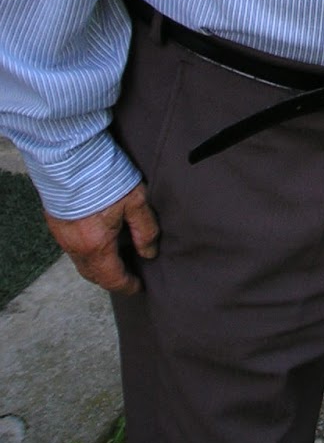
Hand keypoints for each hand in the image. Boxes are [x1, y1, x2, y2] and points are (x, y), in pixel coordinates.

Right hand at [45, 183, 159, 294]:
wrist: (70, 156)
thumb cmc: (104, 176)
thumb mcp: (136, 200)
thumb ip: (145, 230)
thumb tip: (149, 252)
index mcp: (96, 247)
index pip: (112, 278)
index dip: (127, 285)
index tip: (138, 286)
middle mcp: (75, 247)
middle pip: (93, 274)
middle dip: (110, 278)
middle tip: (127, 273)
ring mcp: (62, 235)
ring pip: (80, 261)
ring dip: (97, 264)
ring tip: (116, 255)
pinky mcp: (55, 221)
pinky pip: (72, 247)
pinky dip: (86, 250)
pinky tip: (98, 236)